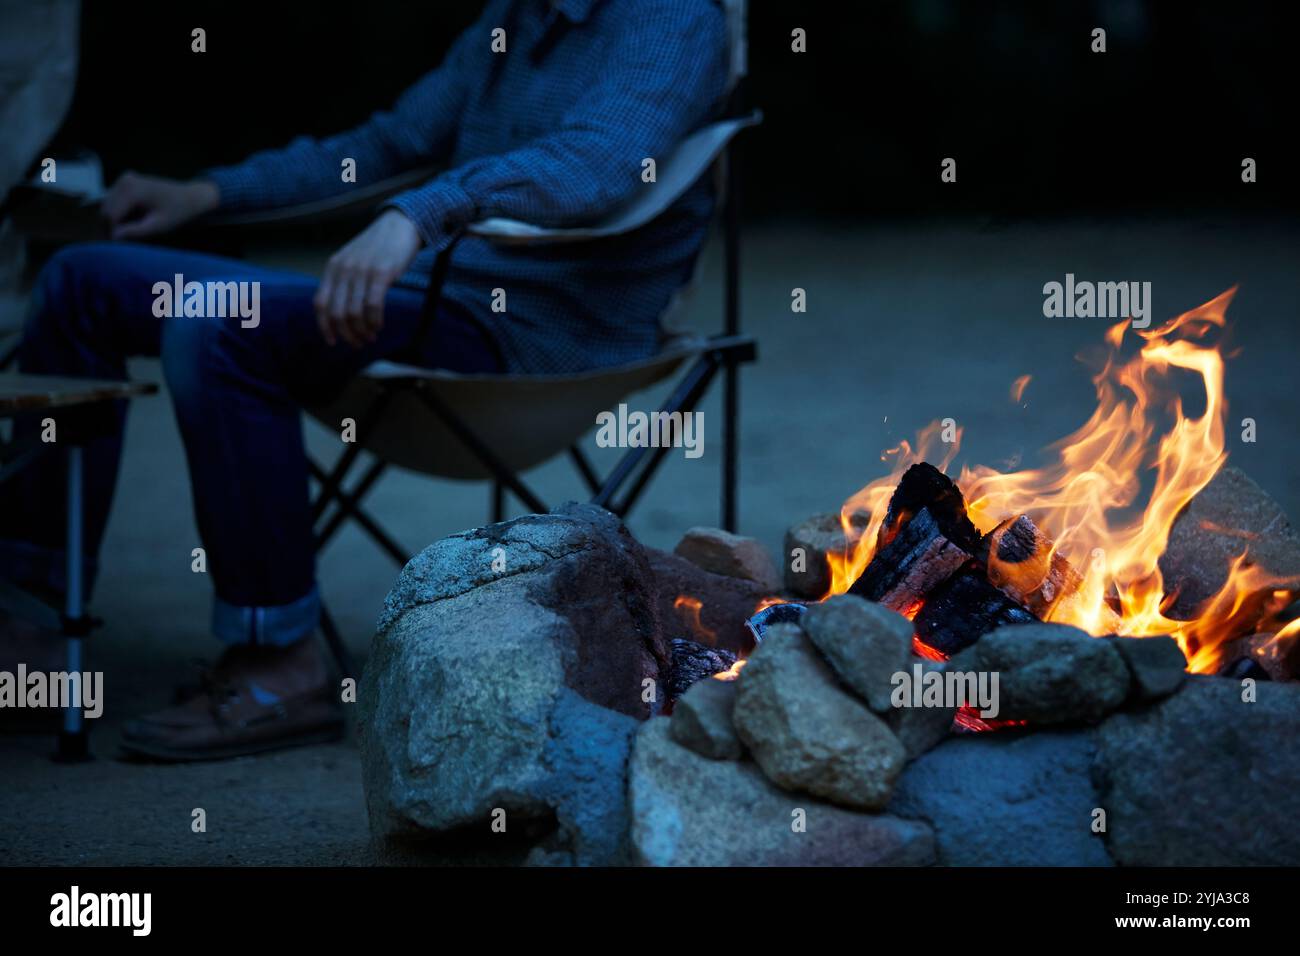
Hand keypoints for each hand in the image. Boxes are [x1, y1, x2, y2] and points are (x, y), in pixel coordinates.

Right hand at [101, 172, 218, 239]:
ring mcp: (123, 179)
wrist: (192, 197)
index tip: (120, 247)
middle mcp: (124, 181)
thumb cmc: (178, 213)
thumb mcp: (159, 225)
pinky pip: (114, 202)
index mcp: (131, 189)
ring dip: (114, 222)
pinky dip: (119, 214)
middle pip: (105, 211)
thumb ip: (136, 231)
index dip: (112, 233)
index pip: (110, 216)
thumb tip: (114, 237)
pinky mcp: (125, 182)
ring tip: (130, 233)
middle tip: (123, 244)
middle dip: (111, 228)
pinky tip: (133, 221)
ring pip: (107, 207)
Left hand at [314, 209, 421, 347]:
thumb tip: (341, 314)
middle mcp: (343, 270)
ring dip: (362, 331)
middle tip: (359, 344)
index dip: (325, 327)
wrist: (400, 224)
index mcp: (333, 268)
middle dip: (347, 334)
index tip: (334, 342)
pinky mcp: (381, 273)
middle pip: (337, 313)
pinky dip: (374, 321)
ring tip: (371, 337)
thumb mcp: (353, 261)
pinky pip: (372, 306)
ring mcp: (361, 271)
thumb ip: (344, 282)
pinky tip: (379, 325)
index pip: (320, 304)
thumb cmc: (379, 248)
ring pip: (354, 313)